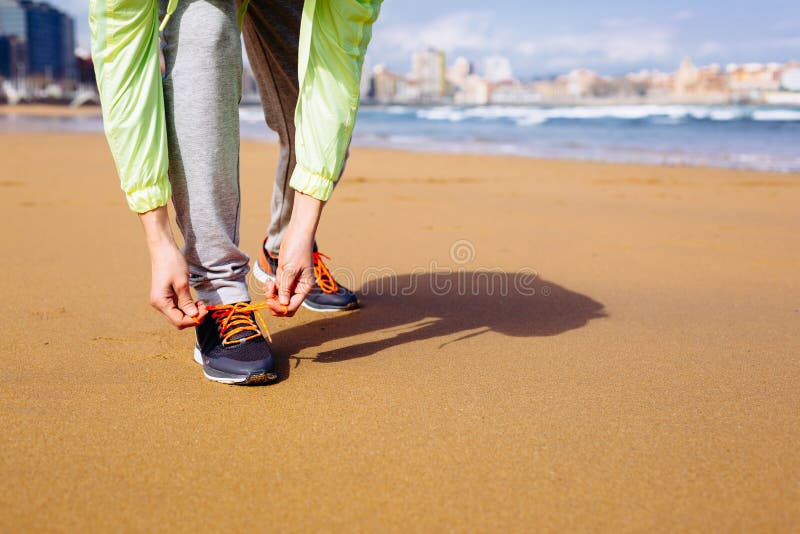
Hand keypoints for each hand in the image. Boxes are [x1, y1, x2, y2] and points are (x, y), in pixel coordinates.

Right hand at [140, 206, 206, 328]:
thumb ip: (187, 301)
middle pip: (177, 320)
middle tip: (205, 307)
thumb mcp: (182, 283)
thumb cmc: (172, 263)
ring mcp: (161, 300)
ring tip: (201, 303)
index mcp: (160, 302)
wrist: (162, 249)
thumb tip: (194, 316)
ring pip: (177, 315)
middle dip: (193, 317)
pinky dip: (186, 307)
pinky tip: (194, 301)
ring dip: (190, 312)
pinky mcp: (164, 296)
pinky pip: (176, 307)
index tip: (205, 310)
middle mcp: (158, 304)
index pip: (179, 321)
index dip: (193, 319)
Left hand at [265, 192, 323, 316]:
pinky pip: (276, 288)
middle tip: (268, 294)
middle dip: (275, 303)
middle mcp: (299, 287)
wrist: (297, 233)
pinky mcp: (284, 276)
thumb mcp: (289, 269)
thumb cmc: (297, 249)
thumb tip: (283, 304)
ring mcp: (291, 283)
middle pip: (285, 305)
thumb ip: (285, 287)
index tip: (270, 300)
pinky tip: (268, 281)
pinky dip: (271, 288)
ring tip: (268, 283)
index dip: (280, 307)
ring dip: (271, 294)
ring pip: (279, 297)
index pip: (292, 306)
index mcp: (305, 287)